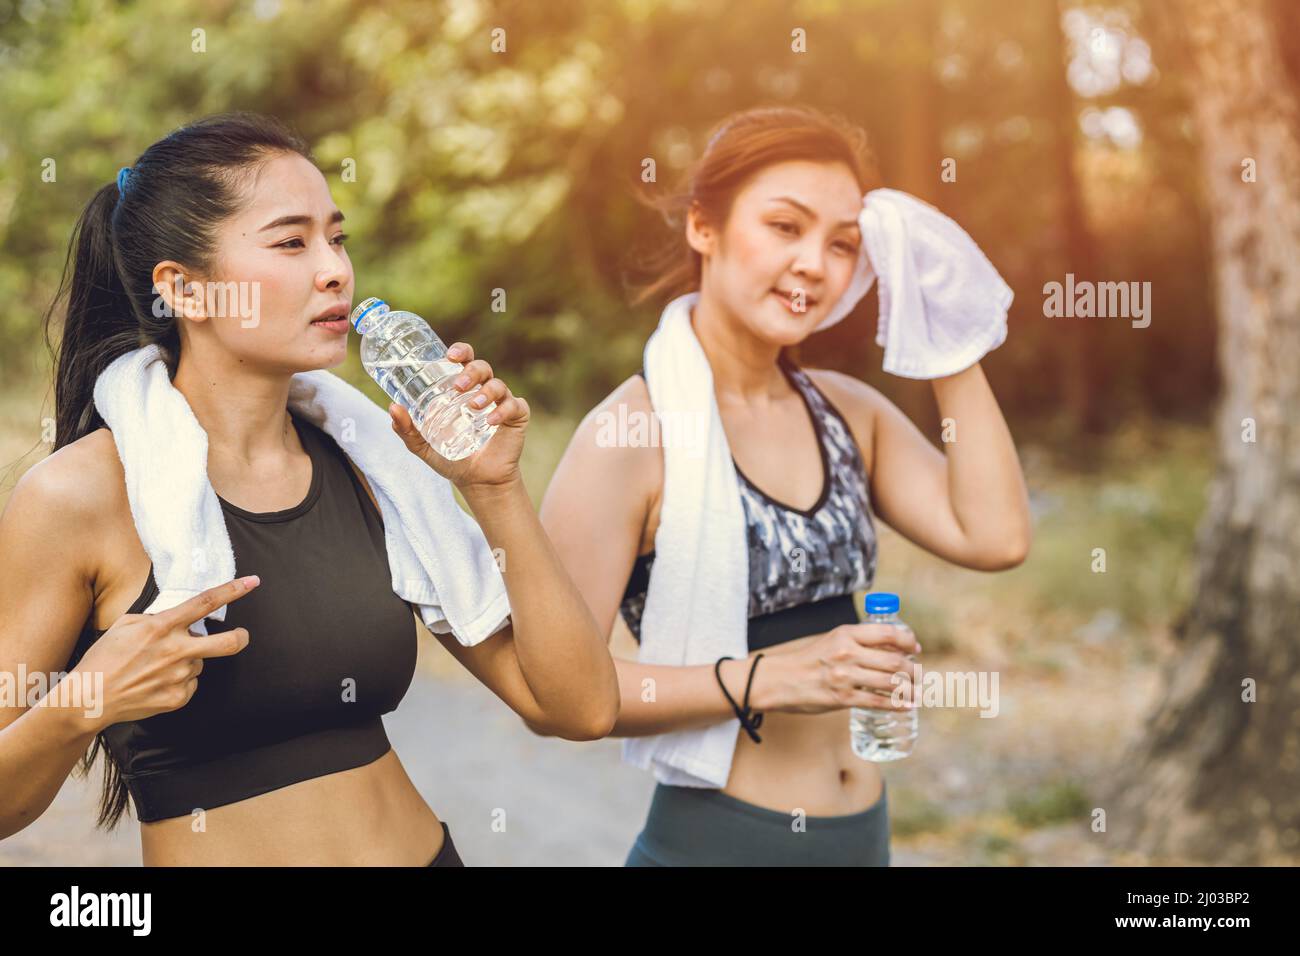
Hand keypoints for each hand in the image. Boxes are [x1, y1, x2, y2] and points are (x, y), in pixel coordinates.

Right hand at [71, 576, 258, 731]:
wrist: (90, 698)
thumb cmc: (104, 659)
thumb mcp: (126, 624)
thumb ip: (157, 618)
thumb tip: (180, 619)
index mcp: (163, 627)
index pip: (206, 603)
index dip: (233, 590)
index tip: (252, 582)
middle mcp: (176, 650)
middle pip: (228, 643)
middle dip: (241, 637)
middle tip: (241, 635)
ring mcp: (180, 676)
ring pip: (200, 662)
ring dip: (188, 660)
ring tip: (158, 666)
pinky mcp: (179, 697)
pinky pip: (191, 683)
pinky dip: (180, 680)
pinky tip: (157, 681)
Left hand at [388, 341, 528, 492]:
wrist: (478, 482)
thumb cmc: (452, 458)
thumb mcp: (423, 444)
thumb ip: (406, 428)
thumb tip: (392, 407)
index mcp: (463, 390)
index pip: (464, 361)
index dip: (460, 351)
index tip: (450, 356)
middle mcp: (483, 391)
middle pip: (482, 367)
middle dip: (471, 372)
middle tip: (458, 386)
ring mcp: (502, 403)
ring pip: (498, 385)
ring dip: (486, 392)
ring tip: (472, 406)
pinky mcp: (517, 417)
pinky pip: (514, 406)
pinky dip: (503, 410)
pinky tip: (491, 420)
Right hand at [755, 622, 921, 714]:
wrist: (780, 680)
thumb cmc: (809, 660)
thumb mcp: (833, 641)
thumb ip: (858, 642)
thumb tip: (892, 649)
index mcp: (846, 633)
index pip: (888, 633)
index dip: (908, 641)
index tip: (915, 648)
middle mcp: (847, 653)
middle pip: (895, 661)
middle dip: (914, 671)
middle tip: (919, 676)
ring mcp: (845, 677)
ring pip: (890, 682)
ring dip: (910, 689)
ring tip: (917, 693)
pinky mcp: (842, 698)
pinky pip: (877, 702)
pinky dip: (897, 704)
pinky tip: (906, 706)